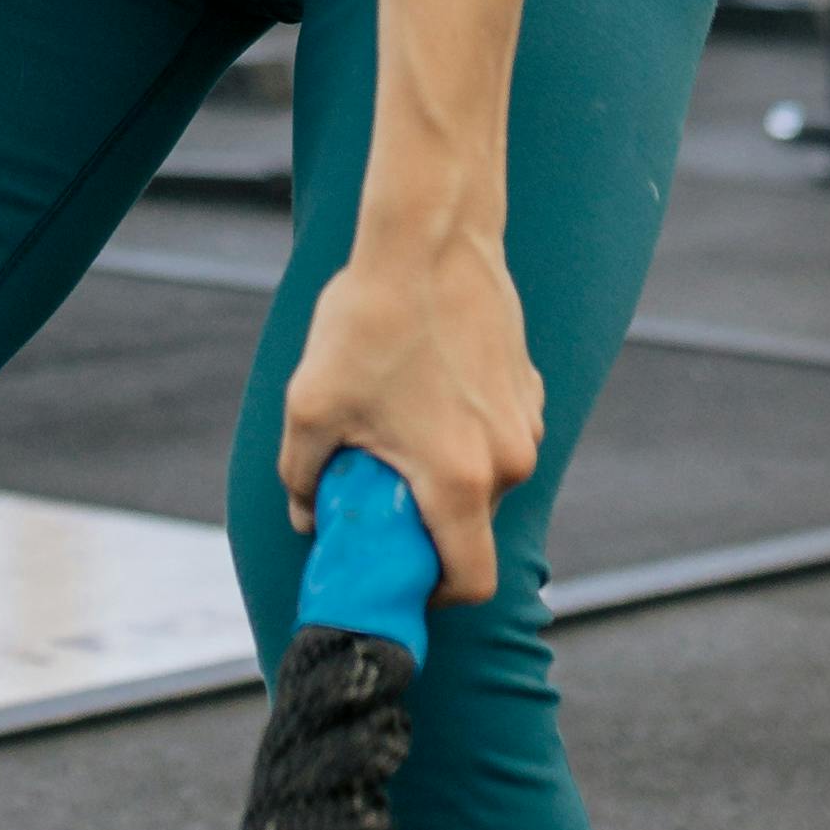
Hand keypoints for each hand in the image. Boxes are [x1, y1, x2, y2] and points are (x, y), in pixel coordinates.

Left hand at [277, 243, 540, 608]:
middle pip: (471, 525)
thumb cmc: (372, 318)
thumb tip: (306, 514)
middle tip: (374, 484)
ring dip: (442, 470)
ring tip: (393, 420)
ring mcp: (524, 419)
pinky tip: (422, 385)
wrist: (430, 234)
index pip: (472, 580)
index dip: (436, 595)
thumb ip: (302, 475)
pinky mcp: (527, 385)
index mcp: (461, 479)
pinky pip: (494, 432)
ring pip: (484, 476)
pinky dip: (461, 430)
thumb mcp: (313, 404)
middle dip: (424, 519)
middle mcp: (509, 458)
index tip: (401, 576)